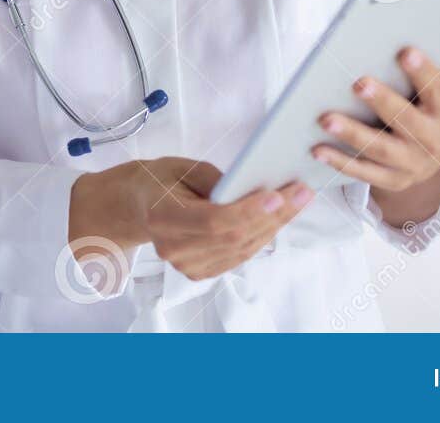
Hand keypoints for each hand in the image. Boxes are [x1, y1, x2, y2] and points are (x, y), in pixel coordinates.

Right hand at [69, 157, 309, 282]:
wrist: (138, 206)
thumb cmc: (161, 180)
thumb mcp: (183, 166)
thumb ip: (218, 180)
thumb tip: (257, 188)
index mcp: (162, 217)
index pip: (214, 222)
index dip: (248, 211)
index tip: (277, 194)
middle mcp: (173, 248)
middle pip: (234, 238)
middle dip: (273, 216)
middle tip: (300, 192)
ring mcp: (186, 266)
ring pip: (242, 250)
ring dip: (274, 226)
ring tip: (296, 202)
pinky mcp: (199, 273)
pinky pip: (239, 257)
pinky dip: (261, 237)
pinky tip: (277, 218)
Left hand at [310, 40, 439, 193]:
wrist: (435, 157)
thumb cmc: (430, 110)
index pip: (437, 89)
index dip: (423, 72)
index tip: (405, 52)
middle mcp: (433, 139)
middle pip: (407, 120)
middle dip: (383, 102)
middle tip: (359, 84)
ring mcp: (413, 163)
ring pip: (381, 149)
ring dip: (353, 134)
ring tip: (326, 119)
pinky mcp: (393, 180)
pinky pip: (365, 173)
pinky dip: (341, 162)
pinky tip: (318, 150)